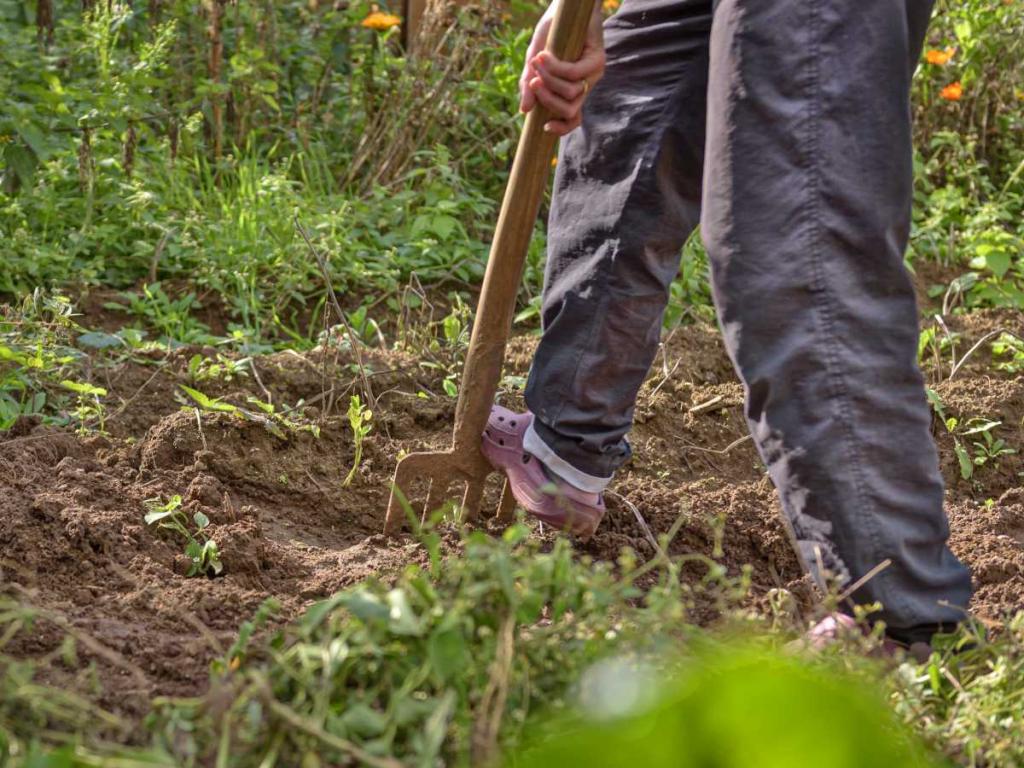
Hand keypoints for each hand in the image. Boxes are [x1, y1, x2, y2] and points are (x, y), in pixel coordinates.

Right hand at [519, 2, 604, 135]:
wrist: (566, 5)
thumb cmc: (552, 31)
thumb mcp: (535, 60)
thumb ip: (529, 84)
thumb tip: (524, 111)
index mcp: (572, 90)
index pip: (573, 119)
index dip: (562, 128)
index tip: (544, 128)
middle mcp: (586, 85)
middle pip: (569, 110)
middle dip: (547, 100)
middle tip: (532, 83)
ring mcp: (594, 74)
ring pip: (570, 93)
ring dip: (548, 81)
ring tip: (536, 62)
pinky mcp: (597, 60)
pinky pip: (573, 74)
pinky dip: (555, 67)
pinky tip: (543, 56)